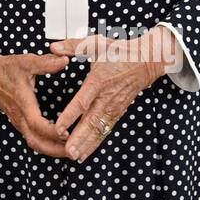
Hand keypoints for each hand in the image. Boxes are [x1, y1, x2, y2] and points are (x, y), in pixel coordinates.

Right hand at [0, 48, 70, 155]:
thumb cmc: (7, 69)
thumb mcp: (26, 62)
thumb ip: (46, 63)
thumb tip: (65, 60)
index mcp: (22, 102)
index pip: (37, 124)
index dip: (52, 132)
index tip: (67, 133)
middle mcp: (19, 116)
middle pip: (36, 142)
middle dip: (54, 150)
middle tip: (74, 152)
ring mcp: (18, 121)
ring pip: (34, 143)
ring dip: (51, 150)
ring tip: (70, 151)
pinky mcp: (19, 123)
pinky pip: (32, 139)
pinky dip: (46, 145)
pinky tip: (59, 144)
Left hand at [50, 30, 171, 161]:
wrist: (146, 61)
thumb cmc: (120, 52)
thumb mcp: (96, 43)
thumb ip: (73, 46)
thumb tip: (53, 46)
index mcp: (99, 81)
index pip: (82, 102)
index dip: (70, 116)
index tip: (59, 127)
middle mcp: (106, 97)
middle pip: (91, 122)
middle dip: (79, 138)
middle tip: (67, 151)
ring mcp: (113, 107)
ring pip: (99, 129)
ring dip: (87, 144)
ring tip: (74, 156)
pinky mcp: (118, 112)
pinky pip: (106, 130)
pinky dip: (96, 142)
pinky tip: (86, 152)